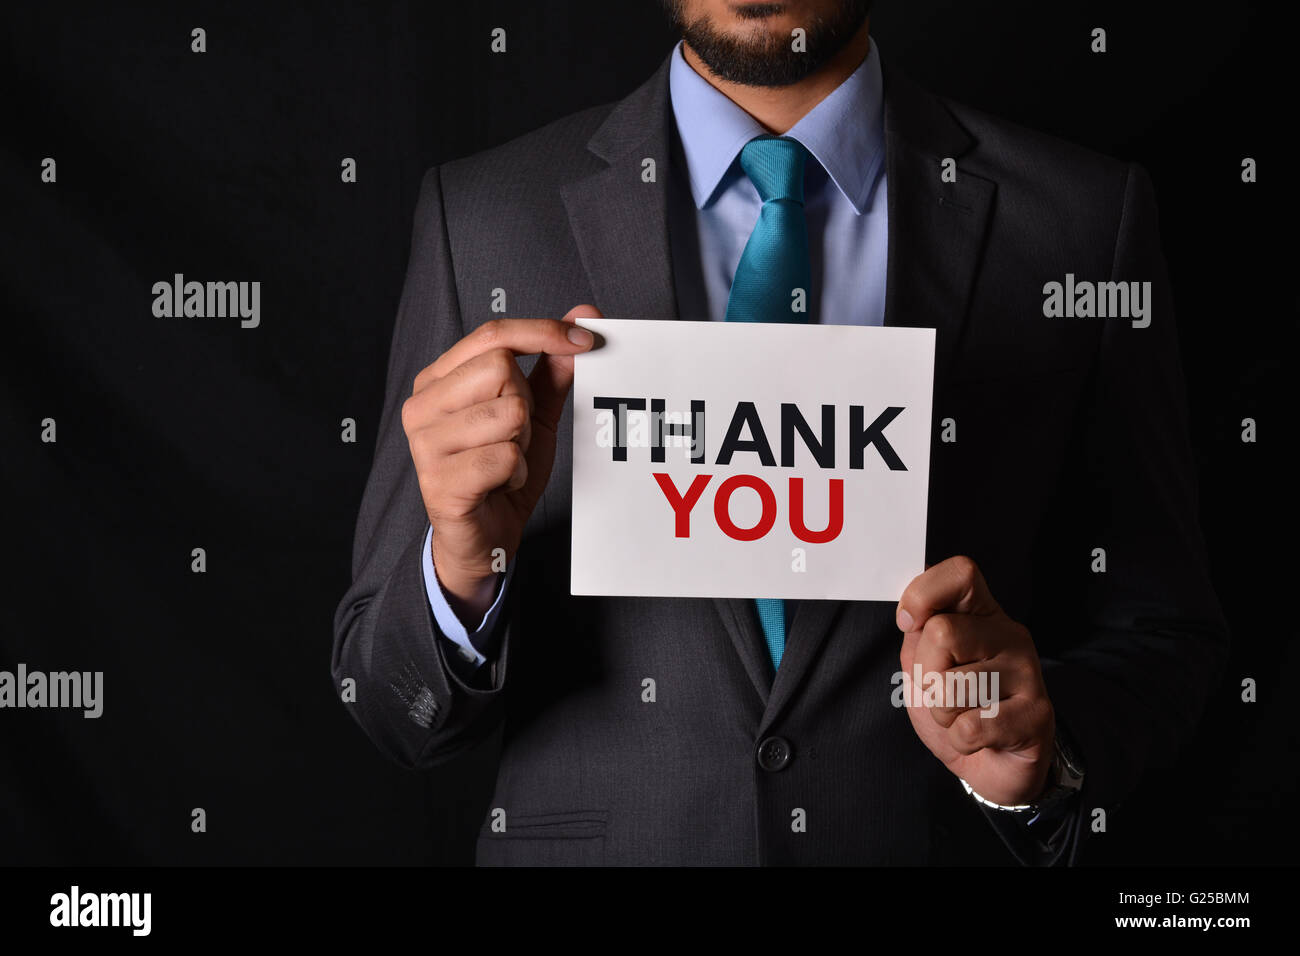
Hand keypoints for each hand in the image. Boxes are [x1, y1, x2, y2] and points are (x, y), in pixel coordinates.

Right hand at [402, 305, 599, 620]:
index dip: (544, 332)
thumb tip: (584, 317)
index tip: (586, 340)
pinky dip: (518, 472)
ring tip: (508, 461)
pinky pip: (507, 456)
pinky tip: (504, 483)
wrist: (485, 537)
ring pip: (509, 412)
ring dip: (524, 441)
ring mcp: (426, 445)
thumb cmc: (502, 472)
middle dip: (526, 403)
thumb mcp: (533, 415)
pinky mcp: (441, 482)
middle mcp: (423, 406)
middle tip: (517, 435)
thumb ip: (552, 369)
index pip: (493, 335)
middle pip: (502, 368)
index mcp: (439, 380)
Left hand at [895, 556, 1054, 806]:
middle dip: (925, 674)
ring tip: (964, 714)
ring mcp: (1027, 671)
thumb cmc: (959, 708)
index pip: (961, 572)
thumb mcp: (925, 664)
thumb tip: (910, 614)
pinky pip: (971, 727)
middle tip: (941, 691)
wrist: (995, 764)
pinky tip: (981, 736)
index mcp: (981, 613)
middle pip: (942, 633)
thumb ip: (918, 634)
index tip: (909, 624)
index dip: (923, 594)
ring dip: (943, 713)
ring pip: (951, 686)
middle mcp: (1009, 634)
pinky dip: (960, 740)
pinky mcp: (1037, 714)